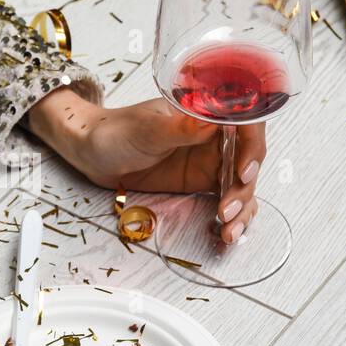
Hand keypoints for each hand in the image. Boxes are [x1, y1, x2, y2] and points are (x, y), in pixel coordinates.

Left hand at [27, 89, 265, 243]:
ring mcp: (211, 160)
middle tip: (228, 209)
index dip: (252, 148)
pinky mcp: (202, 182)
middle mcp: (215, 136)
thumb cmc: (116, 131)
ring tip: (229, 230)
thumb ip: (181, 128)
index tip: (243, 173)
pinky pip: (227, 198)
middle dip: (244, 187)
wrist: (93, 153)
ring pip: (242, 184)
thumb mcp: (146, 130)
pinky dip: (233, 216)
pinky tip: (228, 233)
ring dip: (242, 207)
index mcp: (206, 113)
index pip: (245, 124)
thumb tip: (211, 121)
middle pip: (248, 160)